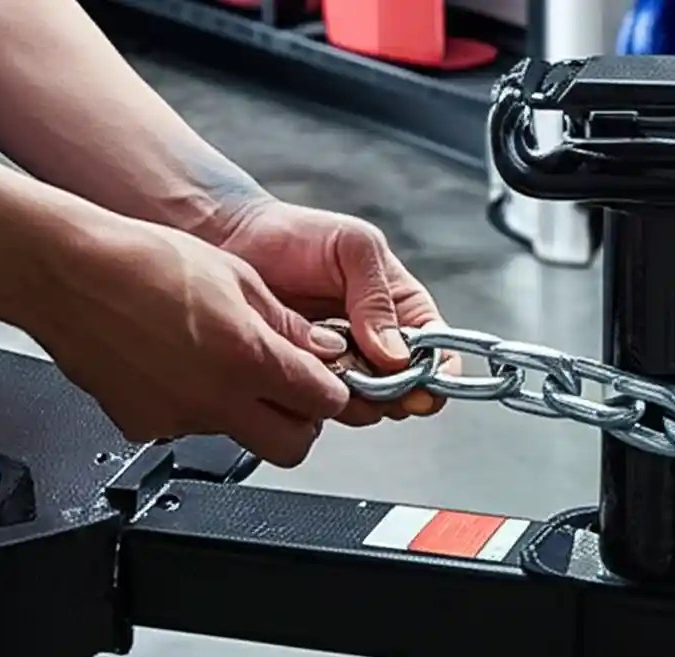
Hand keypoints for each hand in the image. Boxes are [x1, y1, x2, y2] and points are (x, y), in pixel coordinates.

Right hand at [24, 212, 351, 466]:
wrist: (66, 271)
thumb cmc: (143, 260)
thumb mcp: (235, 277)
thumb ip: (286, 323)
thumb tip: (323, 350)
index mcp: (248, 357)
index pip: (324, 403)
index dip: (331, 391)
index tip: (325, 379)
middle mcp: (216, 399)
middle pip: (292, 446)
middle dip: (301, 422)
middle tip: (290, 389)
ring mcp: (177, 418)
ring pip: (239, 435)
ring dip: (245, 410)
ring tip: (218, 358)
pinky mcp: (142, 426)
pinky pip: (188, 428)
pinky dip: (195, 405)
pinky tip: (176, 365)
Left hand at [215, 199, 459, 426]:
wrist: (236, 241)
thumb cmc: (297, 234)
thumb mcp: (354, 248)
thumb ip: (377, 298)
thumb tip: (397, 354)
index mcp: (401, 307)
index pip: (438, 349)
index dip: (437, 373)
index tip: (425, 385)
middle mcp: (377, 341)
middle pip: (406, 387)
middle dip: (394, 392)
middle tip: (371, 380)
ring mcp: (343, 363)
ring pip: (368, 404)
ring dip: (356, 398)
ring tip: (331, 367)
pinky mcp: (307, 378)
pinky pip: (324, 404)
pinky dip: (319, 397)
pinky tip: (304, 370)